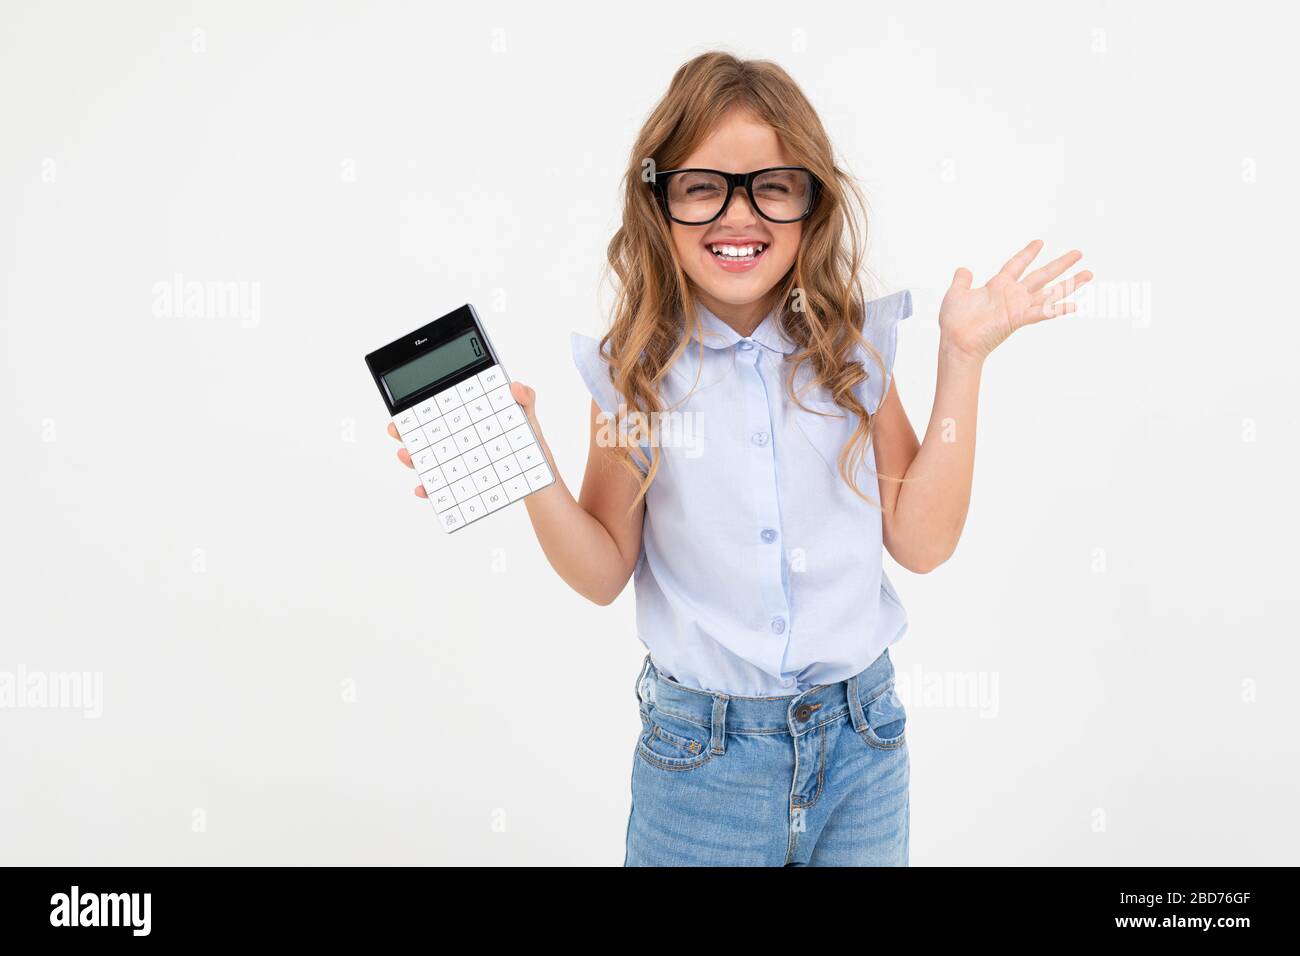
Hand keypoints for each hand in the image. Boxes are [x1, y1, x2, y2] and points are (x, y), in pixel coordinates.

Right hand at [388, 381, 543, 497]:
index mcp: (468, 418)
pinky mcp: (464, 484)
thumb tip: (515, 386)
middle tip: (396, 430)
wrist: (538, 475)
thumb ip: (525, 398)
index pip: (440, 410)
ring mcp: (460, 462)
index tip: (404, 406)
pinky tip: (425, 489)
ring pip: (429, 460)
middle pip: (426, 435)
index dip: (419, 407)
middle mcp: (458, 440)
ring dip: (413, 459)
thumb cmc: (527, 441)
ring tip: (407, 456)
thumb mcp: (527, 417)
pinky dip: (431, 489)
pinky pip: (443, 488)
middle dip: (406, 432)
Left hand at [939, 239, 1092, 362]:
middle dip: (1060, 264)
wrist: (955, 341)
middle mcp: (1012, 295)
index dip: (1028, 253)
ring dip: (1070, 283)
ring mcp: (1018, 307)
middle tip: (1078, 252)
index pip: (1017, 264)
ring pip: (1050, 292)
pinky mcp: (1019, 318)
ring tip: (1089, 274)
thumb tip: (963, 269)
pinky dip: (1057, 309)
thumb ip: (962, 281)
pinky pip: (1042, 313)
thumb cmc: (954, 322)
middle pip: (1042, 275)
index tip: (1040, 242)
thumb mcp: (956, 293)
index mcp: (998, 286)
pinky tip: (1074, 305)